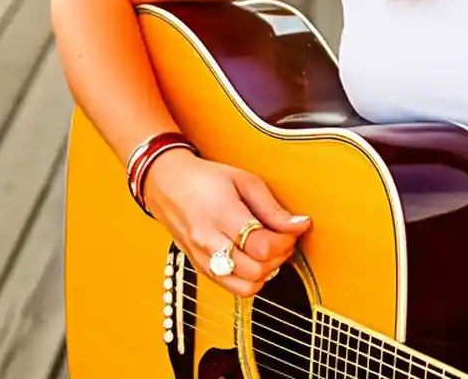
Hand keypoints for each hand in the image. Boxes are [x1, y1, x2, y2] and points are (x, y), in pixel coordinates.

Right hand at [143, 148, 311, 296]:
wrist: (167, 185)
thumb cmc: (206, 180)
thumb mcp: (245, 181)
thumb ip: (273, 208)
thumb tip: (300, 225)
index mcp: (221, 216)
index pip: (262, 246)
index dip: (286, 242)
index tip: (293, 230)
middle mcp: (209, 242)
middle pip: (256, 270)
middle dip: (279, 257)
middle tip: (283, 239)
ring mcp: (202, 259)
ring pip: (245, 286)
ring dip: (266, 272)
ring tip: (268, 251)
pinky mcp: (201, 269)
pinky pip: (232, 287)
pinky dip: (250, 279)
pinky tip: (253, 259)